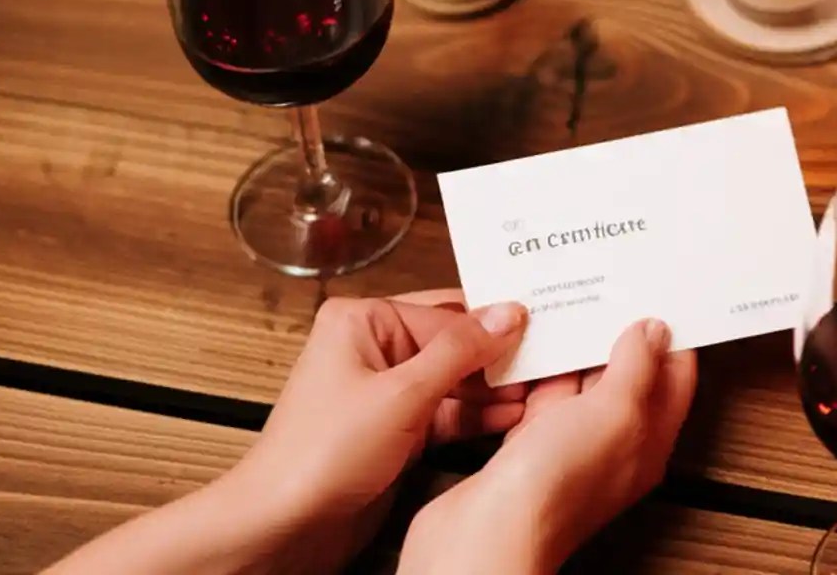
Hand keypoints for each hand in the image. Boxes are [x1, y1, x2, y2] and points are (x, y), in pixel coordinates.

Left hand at [49, 289, 528, 574]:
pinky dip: (477, 416)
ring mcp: (385, 392)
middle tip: (552, 354)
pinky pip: (446, 413)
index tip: (543, 322)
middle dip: (500, 354)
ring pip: (454, 380)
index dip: (496, 321)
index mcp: (362, 321)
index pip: (446, 311)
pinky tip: (514, 415)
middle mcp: (373, 349)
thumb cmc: (316, 455)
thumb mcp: (402, 395)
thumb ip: (460, 351)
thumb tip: (506, 314)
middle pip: (453, 342)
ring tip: (544, 387)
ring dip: (495, 388)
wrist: (284, 525)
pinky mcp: (396, 430)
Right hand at [401, 319, 697, 573]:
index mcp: (648, 439)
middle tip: (612, 286)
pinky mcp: (528, 448)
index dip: (672, 335)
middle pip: (626, 376)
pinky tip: (528, 342)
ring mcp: (569, 446)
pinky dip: (536, 370)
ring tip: (570, 301)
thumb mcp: (615, 412)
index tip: (663, 293)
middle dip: (619, 331)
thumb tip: (654, 331)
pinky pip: (539, 397)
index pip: (675, 377)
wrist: (486, 531)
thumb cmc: (555, 487)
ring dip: (574, 347)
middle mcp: (612, 444)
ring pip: (579, 385)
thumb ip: (637, 368)